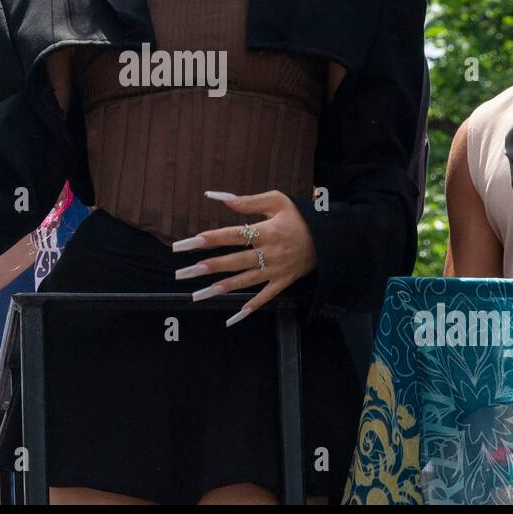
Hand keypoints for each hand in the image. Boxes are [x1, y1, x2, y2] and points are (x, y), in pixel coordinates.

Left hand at [173, 190, 317, 325]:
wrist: (331, 237)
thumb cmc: (300, 215)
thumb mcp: (277, 201)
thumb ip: (247, 201)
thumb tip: (217, 197)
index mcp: (267, 231)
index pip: (232, 235)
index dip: (208, 240)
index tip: (187, 244)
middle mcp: (270, 253)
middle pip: (233, 262)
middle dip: (206, 268)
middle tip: (182, 273)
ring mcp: (276, 270)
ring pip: (244, 282)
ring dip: (219, 288)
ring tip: (196, 295)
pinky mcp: (284, 282)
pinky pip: (265, 297)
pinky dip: (250, 307)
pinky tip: (233, 316)